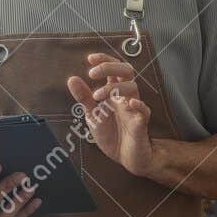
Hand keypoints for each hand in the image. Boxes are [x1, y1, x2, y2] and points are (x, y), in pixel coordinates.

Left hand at [66, 52, 154, 178]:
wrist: (125, 158)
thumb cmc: (111, 134)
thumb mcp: (93, 115)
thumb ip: (84, 98)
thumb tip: (72, 78)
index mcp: (113, 93)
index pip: (113, 69)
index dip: (104, 60)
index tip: (90, 58)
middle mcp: (125, 97)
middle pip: (126, 71)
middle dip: (110, 67)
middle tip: (92, 72)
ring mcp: (134, 108)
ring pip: (133, 87)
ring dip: (115, 87)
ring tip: (97, 96)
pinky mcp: (141, 123)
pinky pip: (144, 110)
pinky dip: (138, 104)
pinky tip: (130, 102)